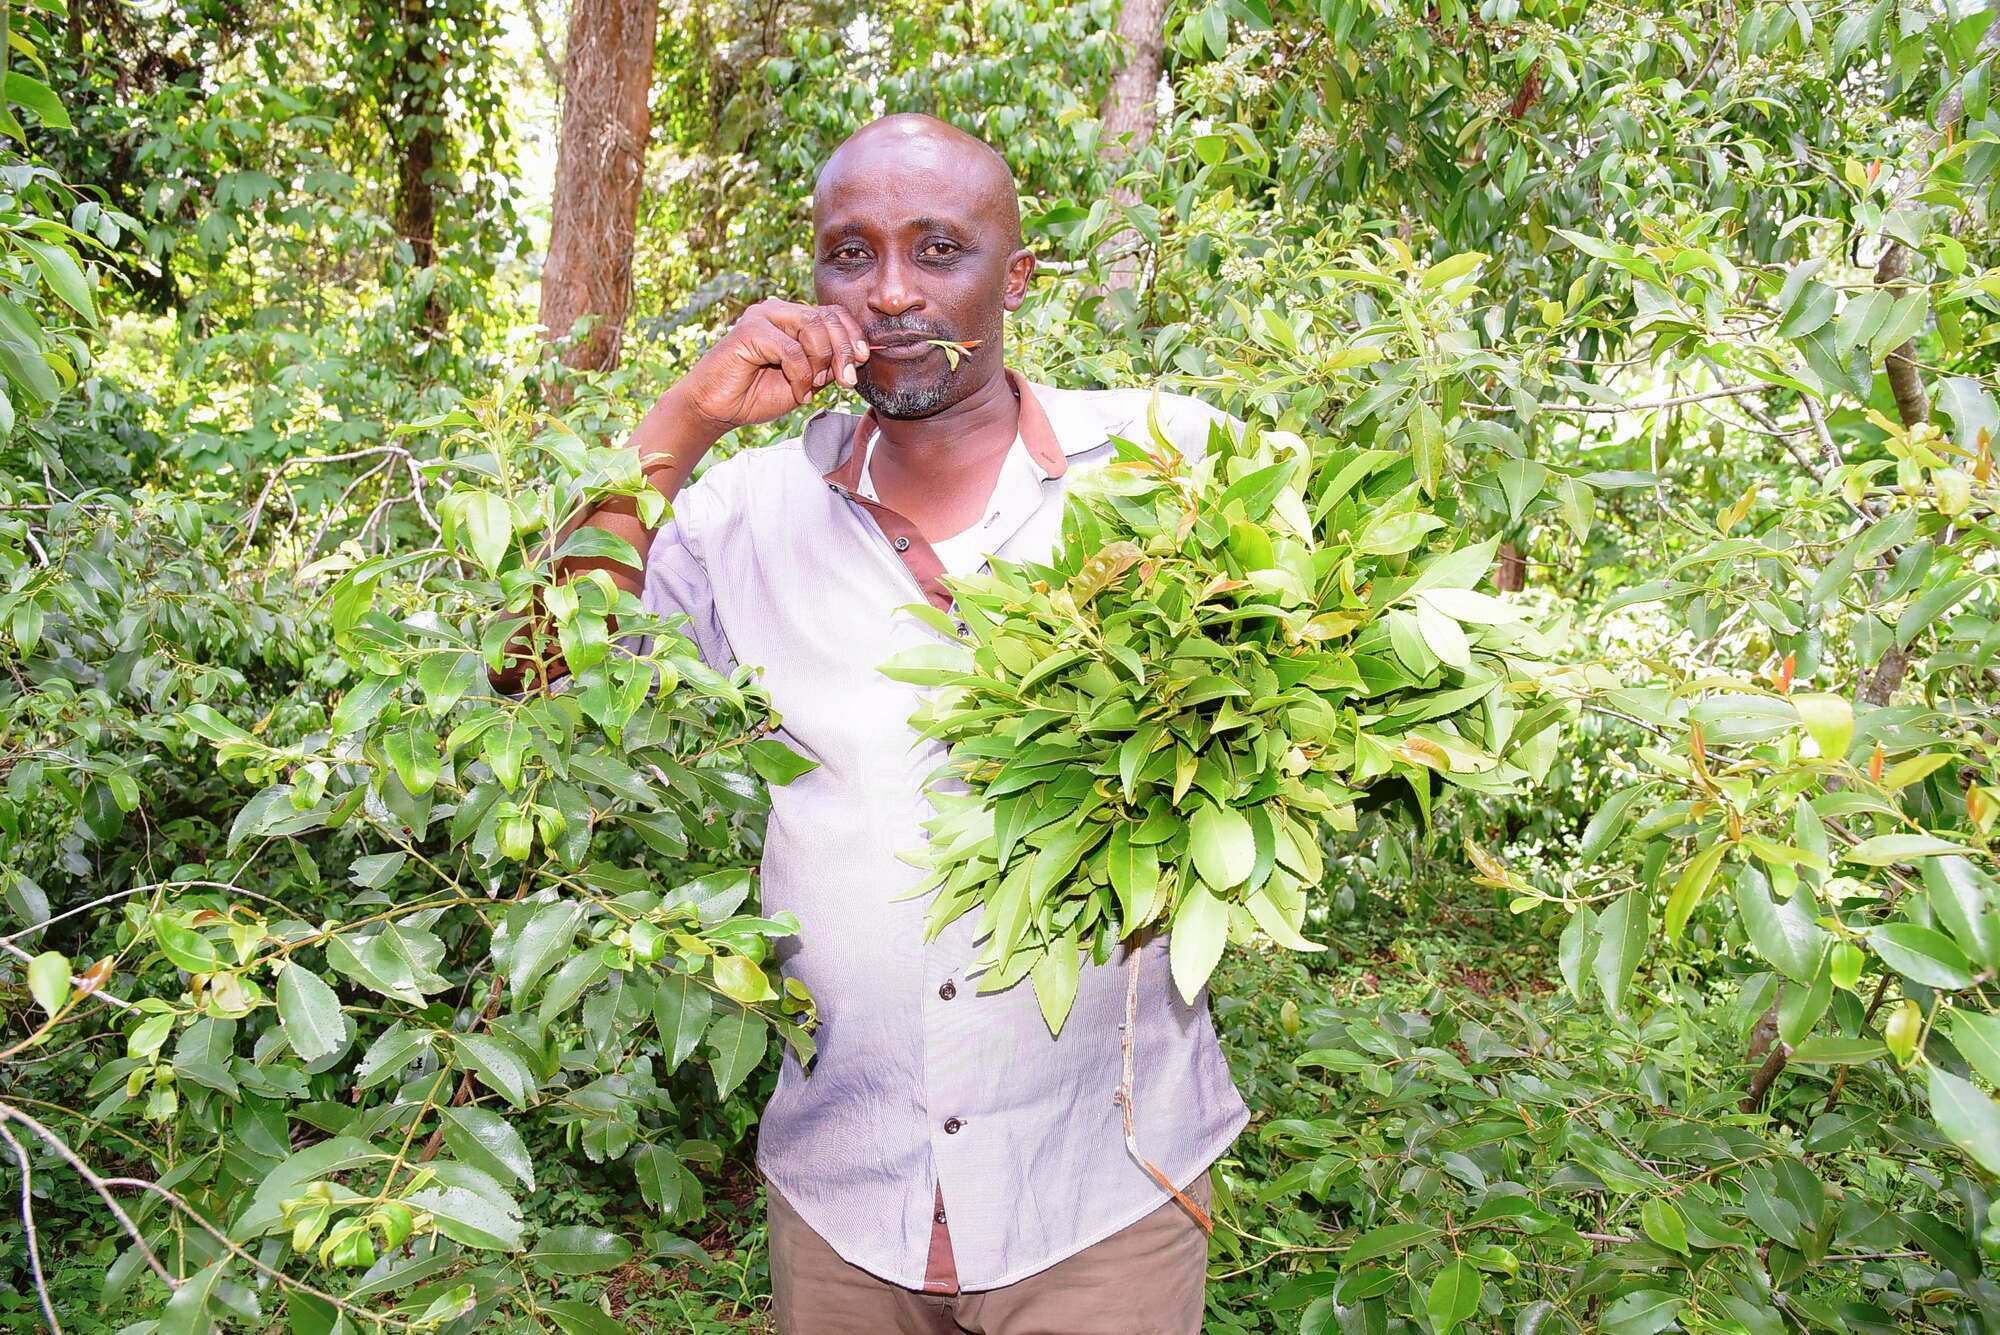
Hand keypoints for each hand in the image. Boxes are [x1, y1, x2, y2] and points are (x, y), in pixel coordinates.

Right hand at [672, 300, 870, 431]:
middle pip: (827, 318)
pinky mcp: (750, 331)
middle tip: (846, 380)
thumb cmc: (758, 394)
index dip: (852, 334)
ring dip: (821, 363)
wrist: (719, 408)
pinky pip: (791, 350)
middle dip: (843, 351)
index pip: (833, 313)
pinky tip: (798, 391)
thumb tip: (857, 356)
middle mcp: (778, 311)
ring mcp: (762, 317)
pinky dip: (801, 375)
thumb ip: (827, 365)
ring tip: (813, 387)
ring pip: (812, 329)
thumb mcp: (806, 380)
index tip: (863, 359)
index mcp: (792, 318)